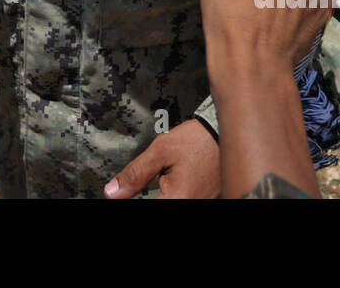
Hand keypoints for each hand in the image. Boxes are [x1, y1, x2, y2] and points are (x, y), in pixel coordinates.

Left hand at [104, 118, 220, 198]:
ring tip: (163, 178)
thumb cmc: (196, 140)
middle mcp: (192, 206)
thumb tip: (111, 193)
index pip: (147, 207)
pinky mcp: (208, 200)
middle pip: (160, 203)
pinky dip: (171, 193)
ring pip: (169, 201)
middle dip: (150, 193)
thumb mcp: (160, 151)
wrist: (228, 132)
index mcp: (179, 201)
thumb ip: (135, 175)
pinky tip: (169, 183)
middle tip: (148, 179)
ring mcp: (202, 204)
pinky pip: (182, 199)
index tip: (122, 193)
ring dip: (161, 194)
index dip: (131, 197)